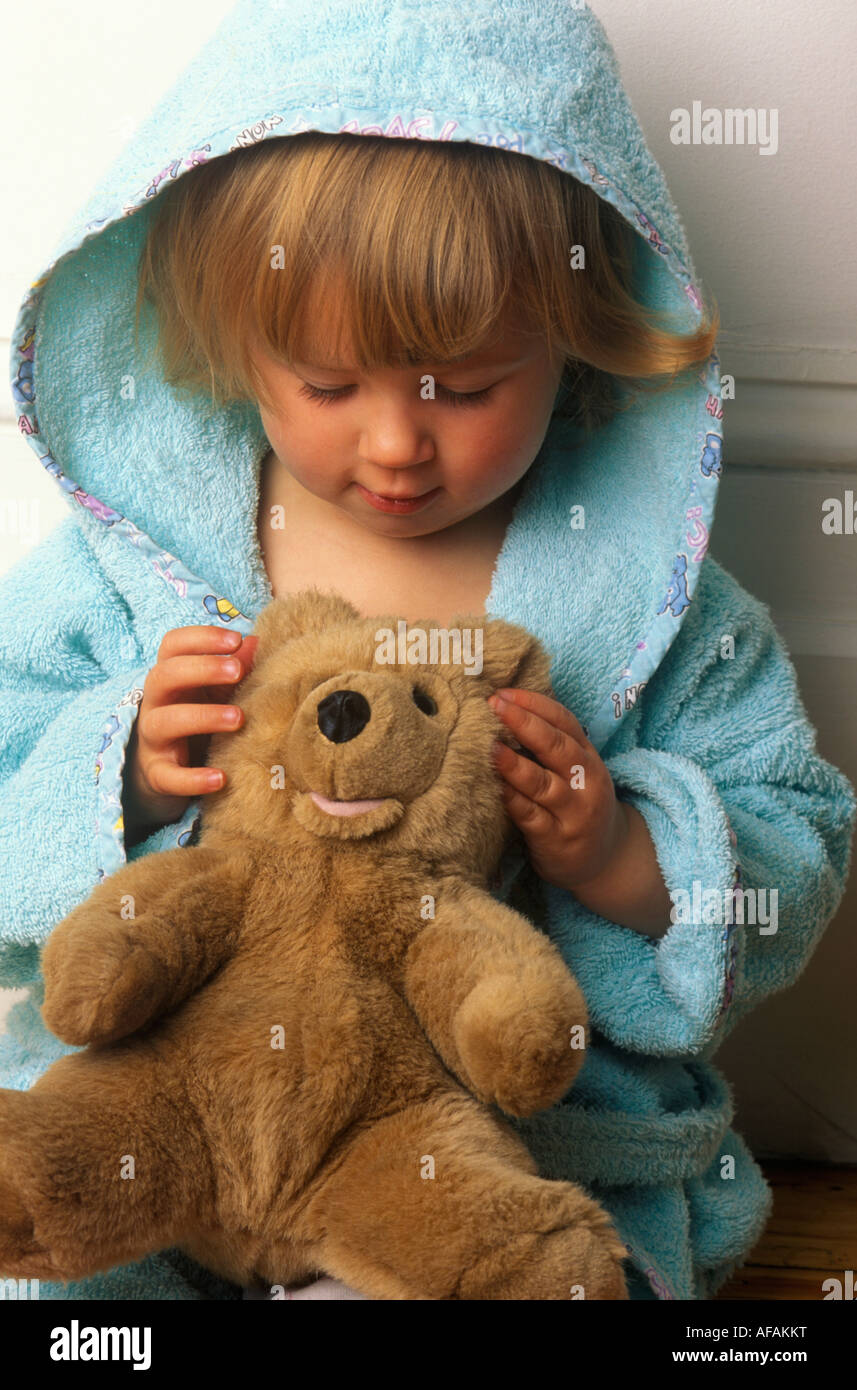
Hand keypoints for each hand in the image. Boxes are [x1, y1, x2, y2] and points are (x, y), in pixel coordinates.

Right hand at [124, 625, 258, 830]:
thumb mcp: (216, 692)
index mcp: (170, 676)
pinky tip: (220, 778)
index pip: (172, 645)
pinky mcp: (158, 774)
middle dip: (201, 669)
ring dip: (202, 716)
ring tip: (239, 719)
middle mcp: (155, 703)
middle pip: (164, 675)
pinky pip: (169, 776)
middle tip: (237, 671)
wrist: (167, 772)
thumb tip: (257, 642)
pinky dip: (193, 778)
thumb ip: (234, 669)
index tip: (236, 639)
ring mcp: (153, 739)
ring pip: (164, 722)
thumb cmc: (197, 718)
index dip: (201, 637)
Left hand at [487, 688, 627, 892]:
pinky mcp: (556, 840)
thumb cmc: (578, 805)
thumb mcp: (578, 772)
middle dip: (524, 723)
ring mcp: (573, 813)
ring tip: (490, 746)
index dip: (535, 704)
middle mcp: (586, 782)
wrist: (605, 859)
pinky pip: (531, 817)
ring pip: (543, 784)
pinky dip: (512, 800)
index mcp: (589, 758)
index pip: (565, 722)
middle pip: (556, 748)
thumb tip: (505, 710)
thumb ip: (551, 746)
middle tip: (494, 707)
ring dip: (514, 764)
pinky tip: (495, 787)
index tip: (504, 693)